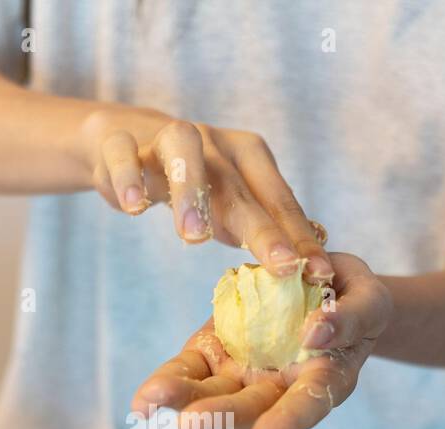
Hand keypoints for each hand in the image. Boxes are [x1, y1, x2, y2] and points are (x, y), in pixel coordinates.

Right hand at [80, 107, 332, 282]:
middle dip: (264, 229)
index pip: (279, 202)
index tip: (321, 275)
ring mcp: (168, 137)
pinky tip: (132, 207)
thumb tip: (309, 268)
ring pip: (183, 153)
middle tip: (283, 266)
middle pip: (240, 187)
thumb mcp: (232, 204)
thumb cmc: (192, 181)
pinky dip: (128, 178)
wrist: (123, 141)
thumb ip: (264, 229)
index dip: (301, 239)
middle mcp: (214, 143)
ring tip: (193, 237)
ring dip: (191, 193)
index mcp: (248, 157)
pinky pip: (124, 155)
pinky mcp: (122, 143)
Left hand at [132, 253, 392, 428]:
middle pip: (249, 407)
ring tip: (149, 402)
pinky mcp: (218, 352)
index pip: (306, 406)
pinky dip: (166, 383)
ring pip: (213, 394)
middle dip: (218, 415)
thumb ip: (350, 317)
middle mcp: (280, 388)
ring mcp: (246, 373)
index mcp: (325, 380)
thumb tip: (314, 334)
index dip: (283, 425)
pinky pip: (190, 370)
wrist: (323, 284)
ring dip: (181, 400)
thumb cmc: (355, 299)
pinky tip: (142, 402)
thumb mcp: (368, 300)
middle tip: (190, 423)